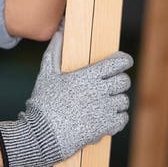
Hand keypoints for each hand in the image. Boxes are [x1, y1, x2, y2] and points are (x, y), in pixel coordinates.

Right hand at [0, 23, 132, 166]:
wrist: (43, 133)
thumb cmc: (43, 102)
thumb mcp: (47, 74)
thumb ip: (54, 51)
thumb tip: (59, 32)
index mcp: (88, 76)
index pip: (118, 62)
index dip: (124, 60)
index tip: (124, 60)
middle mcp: (99, 92)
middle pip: (124, 81)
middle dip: (120, 80)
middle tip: (112, 82)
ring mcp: (104, 110)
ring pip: (124, 101)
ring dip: (117, 99)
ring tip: (107, 101)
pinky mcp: (105, 127)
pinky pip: (122, 119)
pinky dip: (118, 117)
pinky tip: (108, 115)